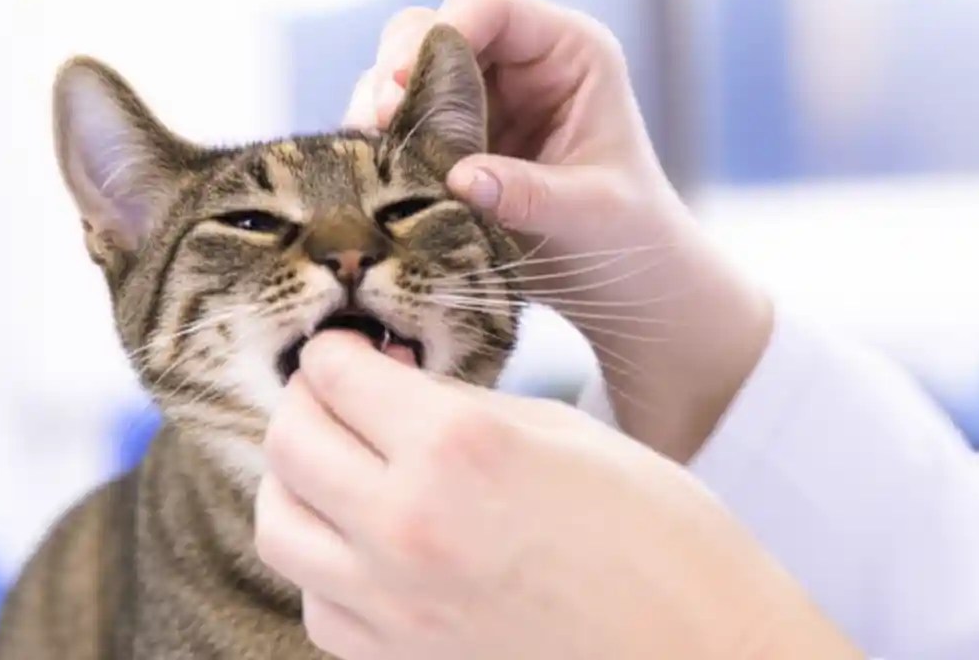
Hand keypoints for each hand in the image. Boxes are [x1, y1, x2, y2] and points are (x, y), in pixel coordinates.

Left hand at [255, 332, 860, 659]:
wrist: (700, 649)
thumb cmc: (659, 530)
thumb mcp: (563, 431)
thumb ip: (459, 408)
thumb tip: (391, 389)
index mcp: (455, 448)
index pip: (336, 376)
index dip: (337, 350)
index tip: (352, 348)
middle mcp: (406, 526)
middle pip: (287, 444)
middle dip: (307, 403)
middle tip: (341, 394)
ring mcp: (394, 606)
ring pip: (278, 527)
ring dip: (297, 482)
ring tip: (340, 464)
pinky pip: (316, 603)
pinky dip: (323, 562)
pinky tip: (366, 540)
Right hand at [344, 0, 772, 461]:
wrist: (623, 286)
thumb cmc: (627, 236)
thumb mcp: (589, 214)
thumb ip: (529, 194)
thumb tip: (458, 179)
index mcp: (569, 52)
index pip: (490, 7)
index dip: (443, 32)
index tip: (407, 84)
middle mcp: (518, 63)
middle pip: (431, 30)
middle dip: (398, 70)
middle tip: (381, 122)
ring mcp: (479, 101)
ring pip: (401, 75)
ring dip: (379, 112)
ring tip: (374, 159)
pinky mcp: (451, 142)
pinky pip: (396, 125)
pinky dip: (378, 147)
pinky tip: (376, 179)